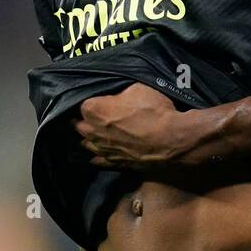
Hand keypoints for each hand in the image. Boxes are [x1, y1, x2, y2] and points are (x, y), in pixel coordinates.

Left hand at [70, 83, 198, 171]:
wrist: (171, 140)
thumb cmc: (153, 111)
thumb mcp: (137, 87)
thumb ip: (119, 90)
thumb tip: (115, 93)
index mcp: (93, 109)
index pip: (81, 103)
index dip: (92, 101)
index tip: (100, 100)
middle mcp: (91, 131)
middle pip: (79, 124)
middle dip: (85, 119)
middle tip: (98, 114)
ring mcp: (101, 149)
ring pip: (86, 143)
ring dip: (90, 137)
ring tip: (99, 132)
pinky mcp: (112, 163)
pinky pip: (97, 160)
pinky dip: (98, 155)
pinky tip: (101, 151)